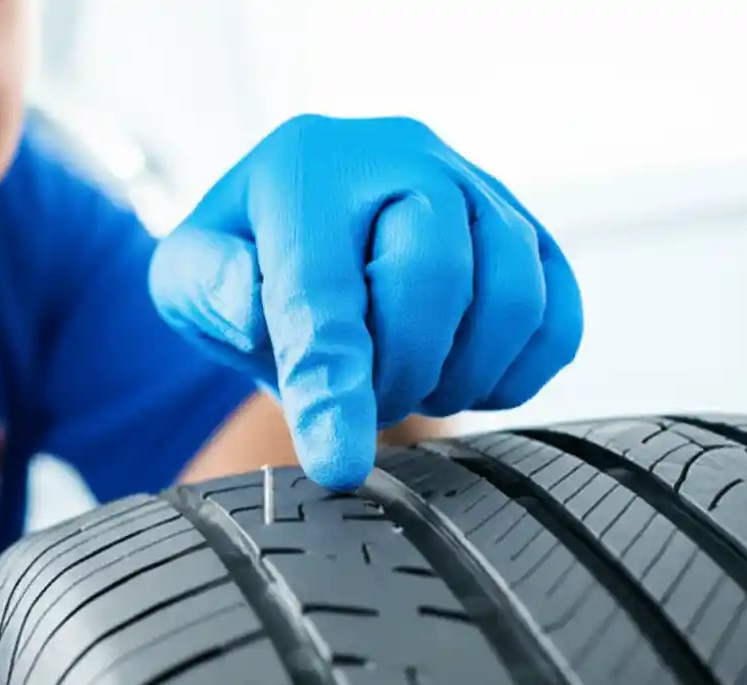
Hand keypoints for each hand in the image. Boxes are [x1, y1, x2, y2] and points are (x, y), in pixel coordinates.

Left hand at [150, 114, 582, 491]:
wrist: (315, 229)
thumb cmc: (246, 263)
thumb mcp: (188, 273)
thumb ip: (206, 286)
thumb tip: (250, 309)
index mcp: (305, 166)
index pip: (323, 284)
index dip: (334, 382)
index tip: (338, 465)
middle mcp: (402, 158)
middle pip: (433, 275)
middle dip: (399, 371)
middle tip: (367, 403)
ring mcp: (478, 189)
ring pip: (511, 295)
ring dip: (460, 373)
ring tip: (409, 385)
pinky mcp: (530, 235)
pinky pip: (558, 315)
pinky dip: (518, 372)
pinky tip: (464, 377)